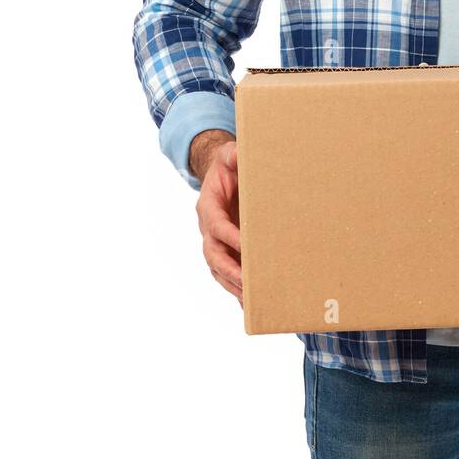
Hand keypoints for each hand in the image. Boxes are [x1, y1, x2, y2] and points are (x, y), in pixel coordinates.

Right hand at [195, 139, 243, 307]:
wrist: (222, 174)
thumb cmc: (228, 166)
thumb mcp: (230, 155)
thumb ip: (233, 155)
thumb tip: (239, 154)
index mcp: (209, 206)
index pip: (217, 225)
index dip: (229, 236)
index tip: (246, 246)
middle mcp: (208, 228)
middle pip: (213, 255)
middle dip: (229, 269)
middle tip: (247, 282)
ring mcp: (215, 242)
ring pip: (218, 269)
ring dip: (233, 285)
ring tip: (250, 299)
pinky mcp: (225, 250)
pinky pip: (226, 274)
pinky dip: (235, 289)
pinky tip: (249, 304)